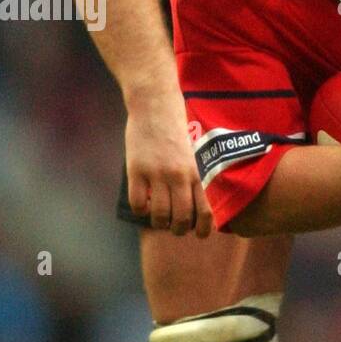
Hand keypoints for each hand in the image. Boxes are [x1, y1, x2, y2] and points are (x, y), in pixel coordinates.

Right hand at [125, 86, 212, 237]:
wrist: (155, 106)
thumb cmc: (175, 131)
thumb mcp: (192, 155)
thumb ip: (193, 178)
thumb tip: (196, 206)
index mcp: (195, 172)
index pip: (204, 210)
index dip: (203, 229)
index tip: (200, 235)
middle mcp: (179, 175)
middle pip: (181, 218)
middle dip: (178, 230)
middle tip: (175, 228)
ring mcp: (157, 173)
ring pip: (159, 215)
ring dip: (159, 223)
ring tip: (158, 220)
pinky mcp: (136, 169)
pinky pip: (138, 203)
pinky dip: (141, 210)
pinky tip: (143, 204)